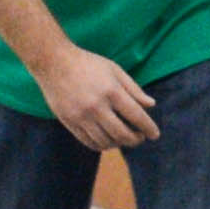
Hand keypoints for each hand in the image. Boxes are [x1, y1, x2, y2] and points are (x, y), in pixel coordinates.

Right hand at [35, 43, 156, 151]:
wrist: (54, 63)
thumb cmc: (88, 64)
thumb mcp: (114, 70)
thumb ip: (133, 89)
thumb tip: (151, 105)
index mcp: (111, 91)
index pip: (136, 116)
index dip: (148, 127)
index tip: (155, 134)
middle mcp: (97, 106)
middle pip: (122, 134)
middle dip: (135, 139)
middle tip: (140, 138)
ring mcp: (81, 116)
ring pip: (106, 141)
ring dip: (119, 144)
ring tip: (124, 139)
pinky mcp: (69, 122)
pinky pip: (88, 142)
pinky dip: (102, 145)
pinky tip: (108, 141)